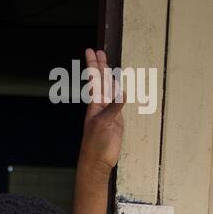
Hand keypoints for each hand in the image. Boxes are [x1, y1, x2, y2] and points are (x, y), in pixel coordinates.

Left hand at [79, 48, 125, 175]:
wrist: (98, 163)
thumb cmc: (96, 145)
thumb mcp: (103, 125)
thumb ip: (113, 108)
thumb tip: (122, 92)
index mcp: (95, 104)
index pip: (94, 80)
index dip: (93, 65)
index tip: (90, 51)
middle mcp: (101, 105)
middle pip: (101, 81)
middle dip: (99, 66)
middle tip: (97, 51)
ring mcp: (109, 112)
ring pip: (109, 90)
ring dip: (108, 76)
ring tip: (105, 64)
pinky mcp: (117, 120)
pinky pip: (118, 102)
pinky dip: (119, 92)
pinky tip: (118, 85)